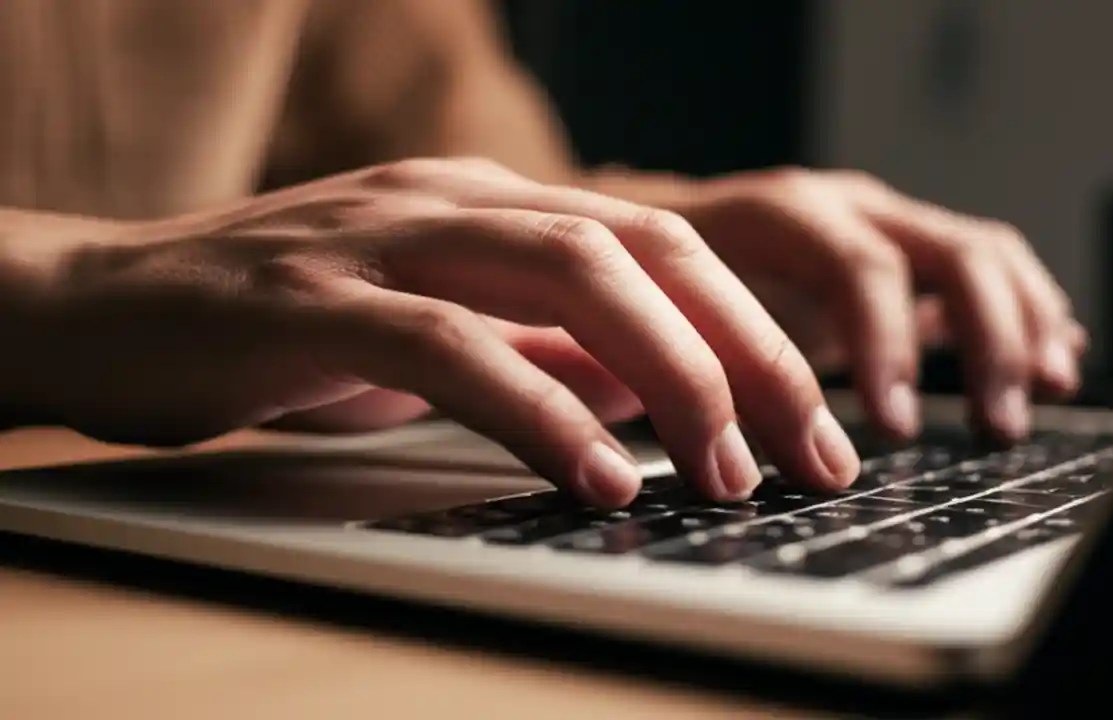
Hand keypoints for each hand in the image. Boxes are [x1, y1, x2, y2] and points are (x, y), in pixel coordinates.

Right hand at [13, 158, 861, 506]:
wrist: (101, 303)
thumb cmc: (276, 327)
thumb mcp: (436, 331)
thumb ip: (538, 348)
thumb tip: (648, 392)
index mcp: (491, 203)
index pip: (665, 246)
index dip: (757, 332)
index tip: (815, 425)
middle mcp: (453, 200)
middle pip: (646, 251)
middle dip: (749, 354)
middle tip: (810, 453)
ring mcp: (381, 237)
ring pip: (569, 274)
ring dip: (672, 377)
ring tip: (729, 471)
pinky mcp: (310, 301)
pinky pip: (452, 345)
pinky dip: (539, 411)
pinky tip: (596, 477)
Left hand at [656, 167, 1085, 442]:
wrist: (657, 228)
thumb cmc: (658, 281)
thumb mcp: (669, 312)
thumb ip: (705, 362)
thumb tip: (727, 453)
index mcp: (785, 214)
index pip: (861, 266)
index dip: (888, 345)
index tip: (896, 427)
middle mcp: (849, 207)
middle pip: (953, 252)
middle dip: (990, 341)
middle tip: (997, 425)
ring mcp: (885, 222)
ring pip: (985, 254)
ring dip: (1025, 326)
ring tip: (1049, 392)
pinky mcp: (904, 252)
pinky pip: (987, 269)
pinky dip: (1027, 312)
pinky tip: (1055, 360)